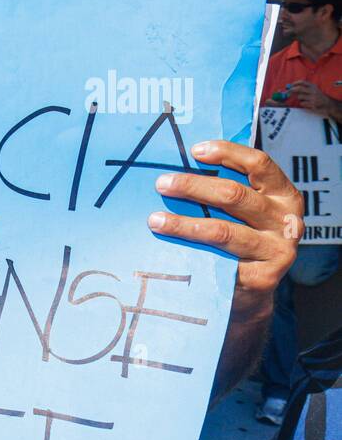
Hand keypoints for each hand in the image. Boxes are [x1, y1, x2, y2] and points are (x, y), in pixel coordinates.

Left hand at [147, 141, 300, 319]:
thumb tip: (178, 164)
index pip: (259, 164)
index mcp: (284, 195)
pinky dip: (191, 254)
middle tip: (161, 184)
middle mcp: (285, 221)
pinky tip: (169, 251)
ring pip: (222, 231)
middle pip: (234, 195)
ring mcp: (276, 251)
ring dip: (183, 224)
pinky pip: (220, 262)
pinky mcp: (262, 278)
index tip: (194, 151)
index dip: (227, 153)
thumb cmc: (242, 236)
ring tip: (154, 220)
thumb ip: (225, 188)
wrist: (255, 289)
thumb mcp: (243, 210)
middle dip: (192, 186)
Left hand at [285, 81, 341, 118]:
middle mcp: (313, 91)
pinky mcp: (312, 104)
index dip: (295, 83)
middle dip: (292, 90)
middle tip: (288, 92)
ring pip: (299, 97)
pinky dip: (303, 103)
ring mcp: (313, 98)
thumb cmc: (317, 96)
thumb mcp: (313, 90)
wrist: (327, 104)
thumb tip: (291, 88)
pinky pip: (302, 103)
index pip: (303, 82)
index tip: (291, 85)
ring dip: (299, 98)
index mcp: (313, 86)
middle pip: (299, 88)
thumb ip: (304, 88)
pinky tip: (308, 104)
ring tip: (305, 99)